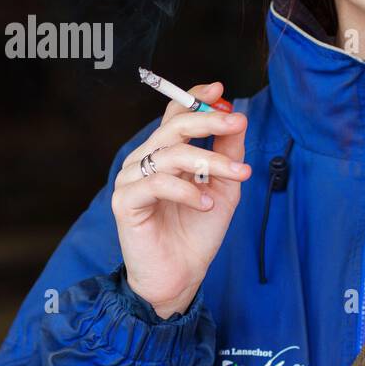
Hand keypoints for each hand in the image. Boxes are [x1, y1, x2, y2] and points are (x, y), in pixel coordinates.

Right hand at [112, 81, 250, 317]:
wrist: (181, 275)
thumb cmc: (198, 231)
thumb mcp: (223, 188)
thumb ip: (228, 154)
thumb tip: (237, 119)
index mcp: (165, 154)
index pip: (174, 116)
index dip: (194, 99)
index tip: (219, 90)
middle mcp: (145, 161)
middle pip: (172, 128)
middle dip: (208, 121)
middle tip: (237, 123)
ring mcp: (131, 180)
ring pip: (170, 155)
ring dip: (210, 162)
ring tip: (238, 176)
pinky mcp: (125, 202)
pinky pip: (157, 184)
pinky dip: (187, 191)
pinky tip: (206, 205)